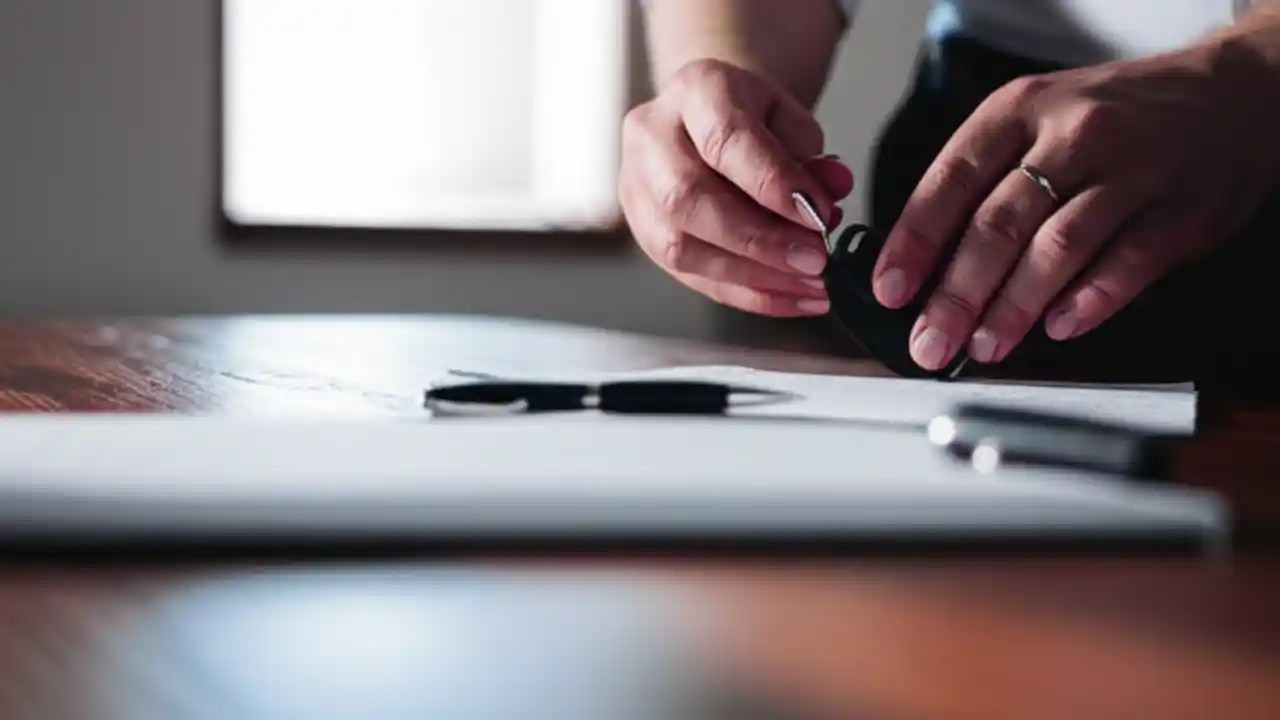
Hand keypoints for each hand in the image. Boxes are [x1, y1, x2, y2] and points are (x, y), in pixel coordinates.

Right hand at [620, 59, 854, 316]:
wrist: (709, 121)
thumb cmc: (752, 119)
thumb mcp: (790, 119)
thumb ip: (811, 155)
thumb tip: (832, 189)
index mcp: (693, 90)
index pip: (724, 141)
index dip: (773, 184)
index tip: (820, 215)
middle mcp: (651, 137)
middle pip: (688, 197)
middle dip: (759, 239)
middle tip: (814, 259)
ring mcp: (637, 188)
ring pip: (680, 247)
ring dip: (753, 275)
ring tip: (808, 285)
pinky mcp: (642, 231)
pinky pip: (690, 275)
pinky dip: (745, 293)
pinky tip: (788, 297)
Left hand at [873, 40, 1279, 369]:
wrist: (1230, 92)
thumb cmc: (1116, 114)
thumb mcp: (1038, 118)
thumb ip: (987, 180)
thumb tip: (927, 262)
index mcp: (1020, 110)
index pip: (951, 180)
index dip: (914, 241)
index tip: (890, 289)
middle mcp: (1072, 134)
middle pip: (998, 224)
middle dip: (955, 294)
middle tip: (930, 340)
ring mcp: (1131, 171)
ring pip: (1057, 247)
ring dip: (1013, 307)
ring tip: (984, 345)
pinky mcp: (1180, 209)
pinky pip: (1128, 262)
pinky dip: (1089, 300)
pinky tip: (1059, 326)